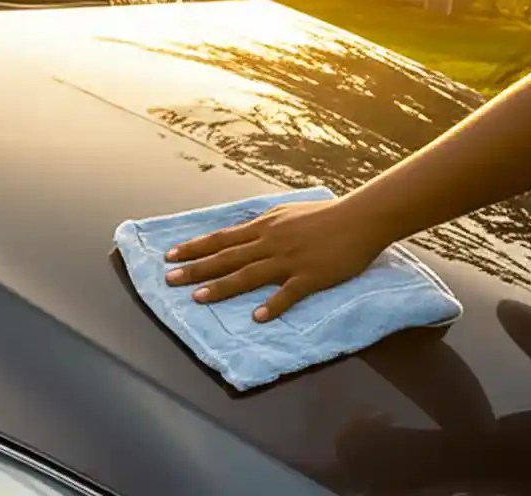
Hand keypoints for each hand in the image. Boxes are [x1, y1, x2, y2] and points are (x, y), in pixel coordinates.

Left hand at [164, 199, 389, 322]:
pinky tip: (256, 317)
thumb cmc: (324, 215)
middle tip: (169, 279)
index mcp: (263, 226)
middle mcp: (270, 242)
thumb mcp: (284, 213)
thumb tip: (238, 233)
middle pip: (226, 257)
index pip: (220, 239)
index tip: (170, 255)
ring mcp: (289, 259)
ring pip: (248, 274)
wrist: (361, 217)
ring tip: (198, 298)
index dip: (194, 248)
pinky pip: (288, 293)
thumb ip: (261, 225)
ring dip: (222, 287)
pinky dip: (272, 305)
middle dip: (195, 268)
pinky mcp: (311, 276)